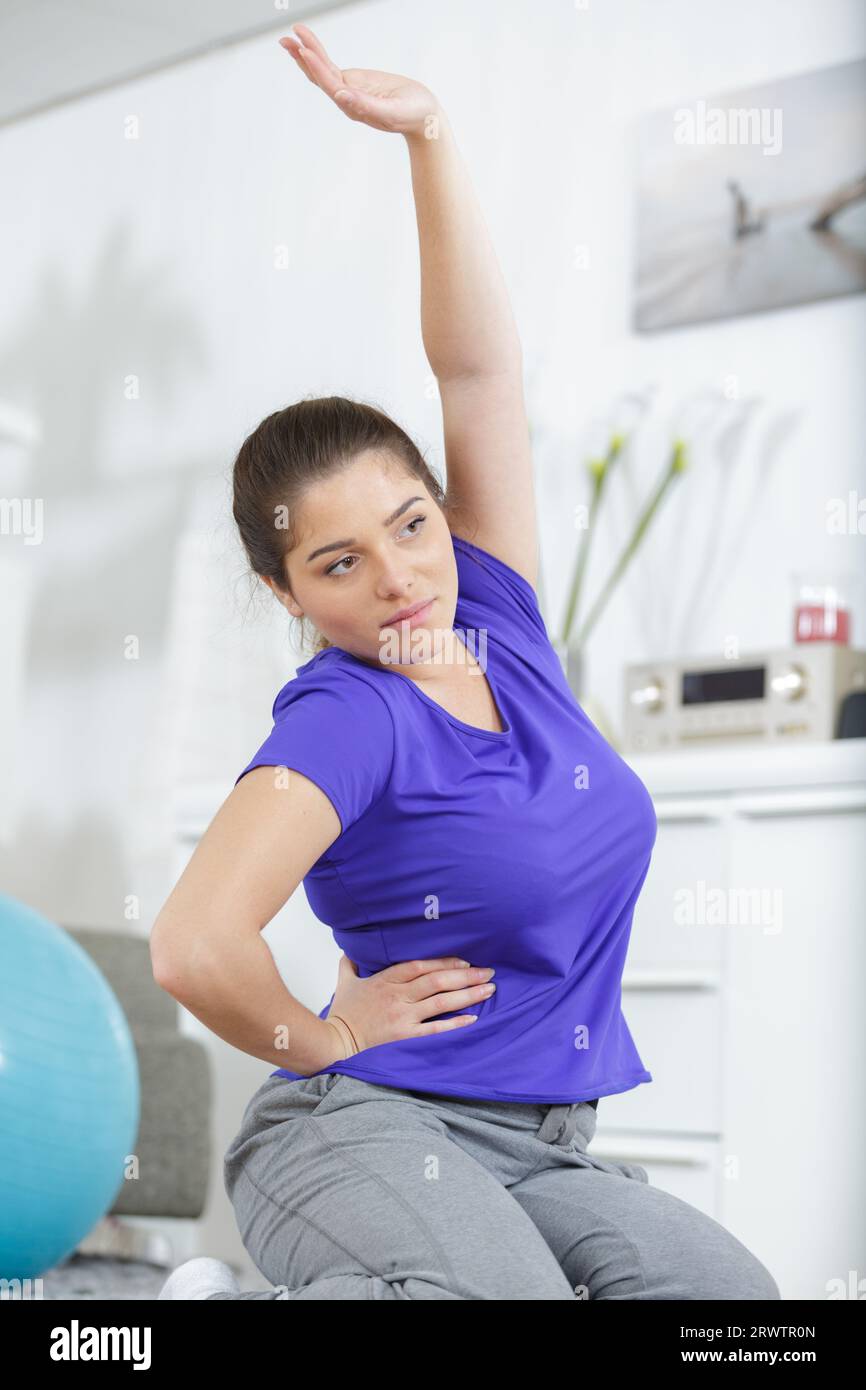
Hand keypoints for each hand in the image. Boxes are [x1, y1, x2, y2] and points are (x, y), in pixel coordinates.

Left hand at [278, 23, 440, 137]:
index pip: (331, 85)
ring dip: (306, 53)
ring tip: (291, 36)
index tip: (304, 50)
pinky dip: (319, 54)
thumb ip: (365, 106)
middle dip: (302, 57)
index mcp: (354, 107)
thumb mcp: (390, 111)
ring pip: (322, 70)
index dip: (317, 68)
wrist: (423, 117)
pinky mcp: (354, 82)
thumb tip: (340, 96)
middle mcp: (346, 99)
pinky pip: (331, 66)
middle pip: (319, 76)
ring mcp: (349, 90)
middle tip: (285, 40)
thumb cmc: (411, 115)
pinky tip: (308, 46)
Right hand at [325, 953, 495, 1057]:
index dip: (445, 961)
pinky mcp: (405, 1036)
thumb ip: (350, 964)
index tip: (465, 959)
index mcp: (386, 980)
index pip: (421, 965)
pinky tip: (473, 1018)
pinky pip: (435, 1029)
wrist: (334, 1042)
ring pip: (441, 1002)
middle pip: (437, 980)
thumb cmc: (341, 1013)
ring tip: (488, 989)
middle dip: (465, 975)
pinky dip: (455, 1023)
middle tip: (488, 971)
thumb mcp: (345, 982)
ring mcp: (403, 1016)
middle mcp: (398, 995)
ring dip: (467, 994)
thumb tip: (350, 951)